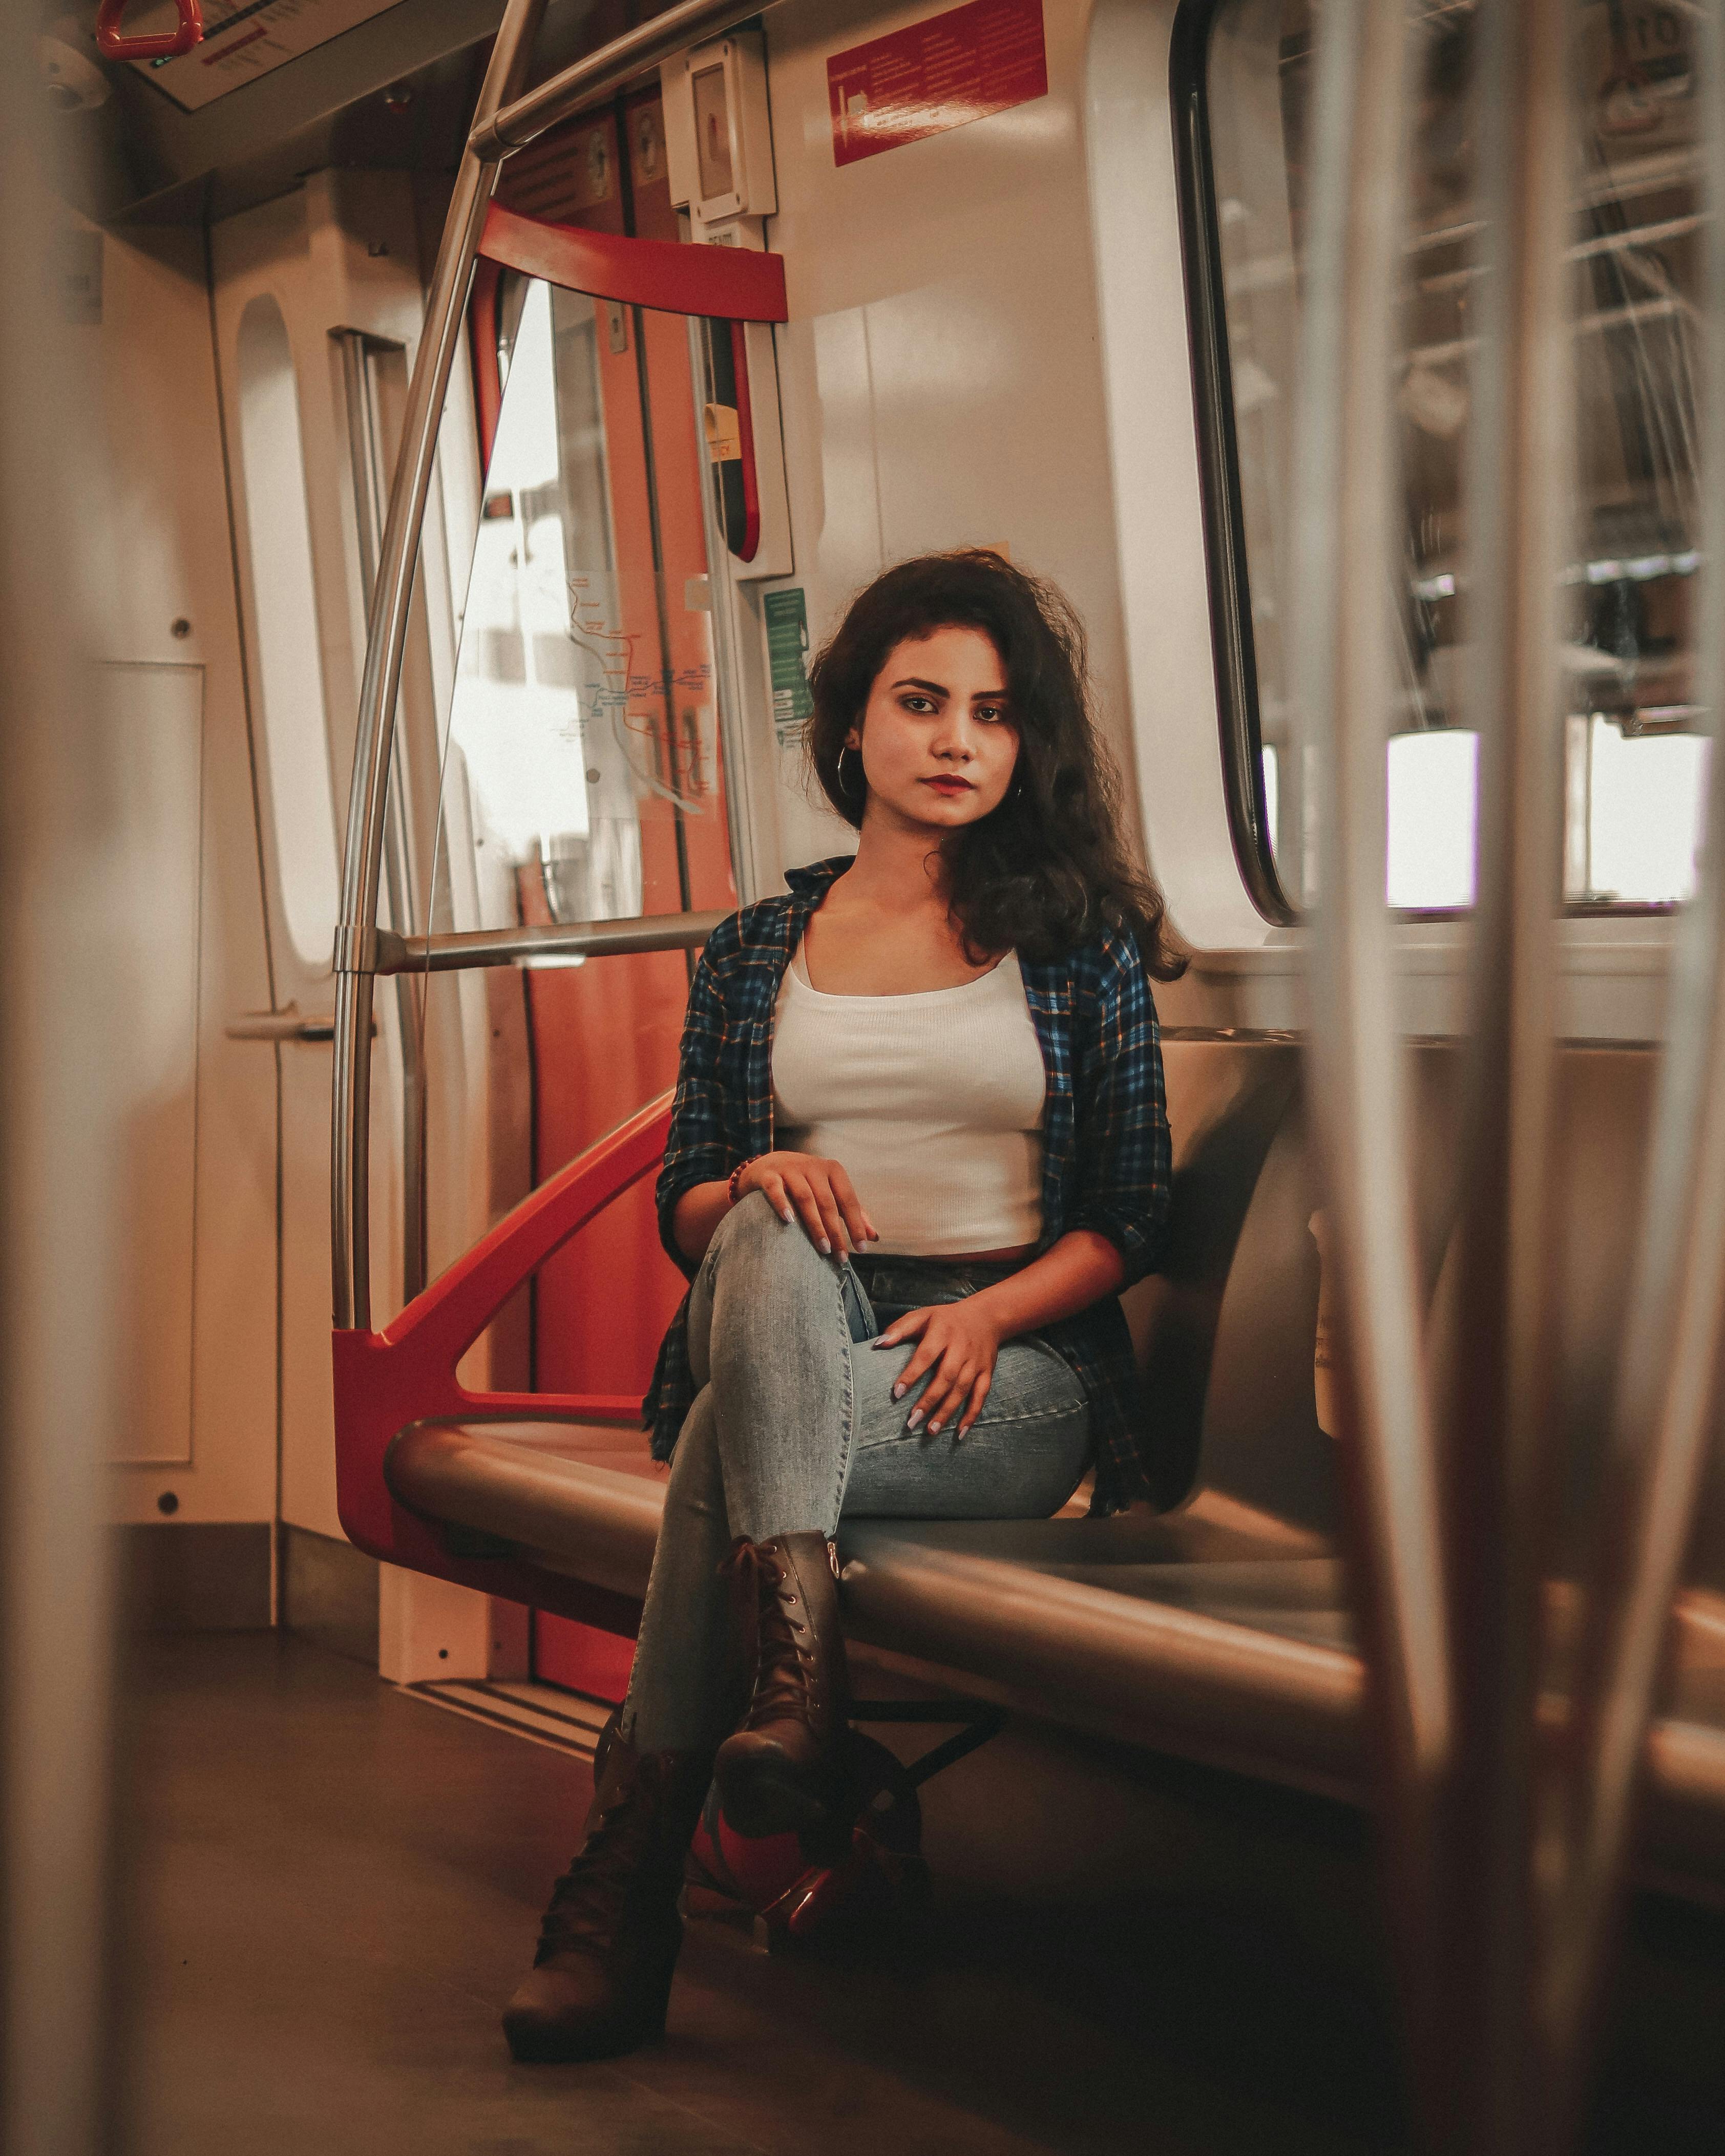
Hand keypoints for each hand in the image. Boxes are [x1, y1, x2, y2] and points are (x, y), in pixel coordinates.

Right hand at [736, 1152, 877, 1256]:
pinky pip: (776, 1190)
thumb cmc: (807, 1184)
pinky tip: (789, 1221)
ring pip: (805, 1198)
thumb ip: (853, 1213)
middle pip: (828, 1202)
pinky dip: (782, 1204)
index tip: (861, 1249)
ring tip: (823, 1248)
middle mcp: (813, 1167)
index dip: (856, 1225)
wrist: (769, 1165)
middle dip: (835, 1231)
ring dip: (815, 1225)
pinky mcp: (769, 1175)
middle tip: (839, 1256)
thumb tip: (873, 1237)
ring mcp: (790, 1169)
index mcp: (833, 1171)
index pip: (848, 1200)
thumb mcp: (831, 1193)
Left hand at [872, 1298, 1003, 1438]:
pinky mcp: (987, 1372)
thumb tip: (878, 1344)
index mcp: (943, 1332)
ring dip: (947, 1412)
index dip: (912, 1375)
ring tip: (930, 1431)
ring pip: (962, 1390)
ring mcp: (976, 1362)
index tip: (897, 1394)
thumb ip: (900, 1329)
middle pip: (946, 1377)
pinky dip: (971, 1415)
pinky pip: (981, 1396)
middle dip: (929, 1401)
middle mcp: (961, 1348)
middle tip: (912, 1421)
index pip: (926, 1356)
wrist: (986, 1316)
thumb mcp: (923, 1315)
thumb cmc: (946, 1319)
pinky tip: (959, 1433)